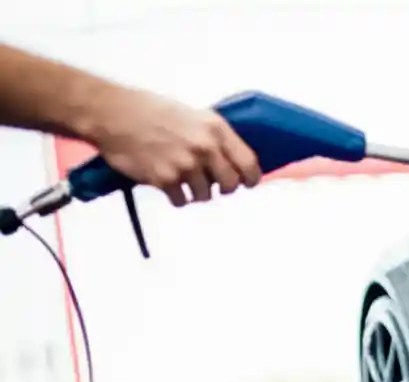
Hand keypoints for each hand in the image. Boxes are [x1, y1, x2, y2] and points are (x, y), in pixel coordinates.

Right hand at [81, 88, 261, 206]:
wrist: (112, 114)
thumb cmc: (149, 110)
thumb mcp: (192, 115)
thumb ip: (213, 137)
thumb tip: (231, 159)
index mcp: (215, 129)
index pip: (248, 162)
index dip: (251, 177)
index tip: (248, 183)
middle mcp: (204, 147)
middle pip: (230, 184)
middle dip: (223, 188)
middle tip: (212, 183)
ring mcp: (185, 165)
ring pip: (205, 195)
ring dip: (196, 192)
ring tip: (182, 178)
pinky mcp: (165, 180)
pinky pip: (181, 200)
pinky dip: (176, 196)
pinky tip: (167, 182)